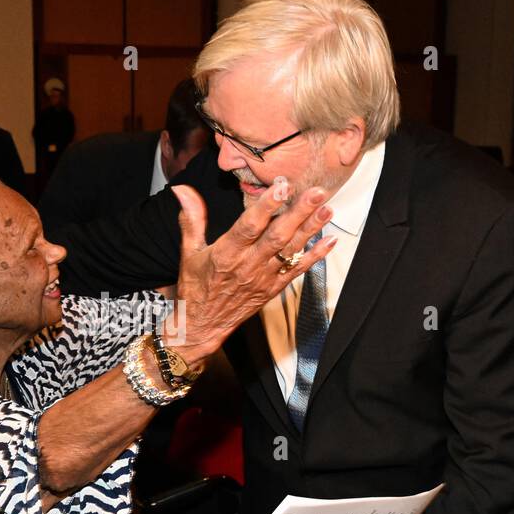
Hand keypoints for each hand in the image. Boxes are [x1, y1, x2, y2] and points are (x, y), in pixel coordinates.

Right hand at [166, 183, 335, 366]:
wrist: (202, 326)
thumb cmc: (196, 287)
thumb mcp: (188, 252)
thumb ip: (191, 219)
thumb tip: (183, 190)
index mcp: (225, 254)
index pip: (248, 227)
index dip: (266, 206)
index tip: (280, 187)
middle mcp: (247, 266)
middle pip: (277, 236)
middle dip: (299, 213)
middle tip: (316, 192)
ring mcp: (263, 278)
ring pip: (291, 251)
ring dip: (311, 229)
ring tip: (327, 209)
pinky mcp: (273, 289)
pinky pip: (297, 270)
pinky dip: (315, 256)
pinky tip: (330, 240)